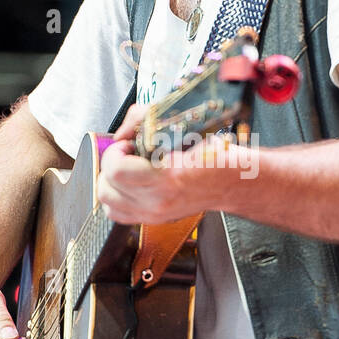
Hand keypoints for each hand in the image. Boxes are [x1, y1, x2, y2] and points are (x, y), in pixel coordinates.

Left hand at [98, 103, 236, 224]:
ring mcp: (155, 215)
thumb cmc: (214, 155)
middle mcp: (158, 203)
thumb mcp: (183, 126)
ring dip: (110, 184)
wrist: (233, 181)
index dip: (115, 152)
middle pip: (105, 189)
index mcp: (167, 179)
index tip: (128, 144)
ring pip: (107, 205)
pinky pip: (118, 214)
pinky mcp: (154, 220)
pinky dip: (117, 198)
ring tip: (126, 170)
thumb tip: (123, 131)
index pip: (116, 171)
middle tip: (126, 155)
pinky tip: (129, 185)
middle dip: (110, 166)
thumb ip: (144, 119)